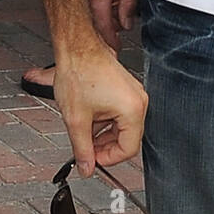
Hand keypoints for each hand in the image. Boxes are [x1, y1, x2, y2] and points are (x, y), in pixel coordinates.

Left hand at [53, 43, 146, 175]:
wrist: (76, 46)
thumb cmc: (79, 71)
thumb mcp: (76, 119)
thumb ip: (82, 148)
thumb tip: (86, 167)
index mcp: (133, 110)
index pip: (128, 149)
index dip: (107, 159)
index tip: (92, 160)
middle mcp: (138, 101)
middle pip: (125, 138)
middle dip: (103, 145)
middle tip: (85, 148)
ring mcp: (133, 93)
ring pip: (120, 126)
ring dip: (101, 132)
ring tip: (82, 128)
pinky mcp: (124, 88)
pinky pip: (118, 112)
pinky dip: (103, 119)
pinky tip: (87, 117)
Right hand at [85, 0, 139, 51]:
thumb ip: (128, 1)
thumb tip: (125, 23)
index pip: (101, 23)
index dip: (109, 39)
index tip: (116, 49)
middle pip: (93, 16)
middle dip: (108, 25)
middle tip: (121, 30)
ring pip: (91, 3)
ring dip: (106, 8)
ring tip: (123, 2)